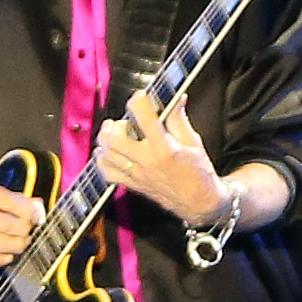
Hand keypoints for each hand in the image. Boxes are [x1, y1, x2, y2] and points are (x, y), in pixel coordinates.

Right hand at [0, 180, 45, 266]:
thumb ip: (18, 199)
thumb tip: (39, 210)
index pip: (18, 207)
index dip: (32, 214)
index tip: (34, 216)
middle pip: (14, 227)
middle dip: (26, 230)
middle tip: (24, 228)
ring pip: (4, 245)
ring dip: (18, 245)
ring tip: (18, 240)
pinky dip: (3, 258)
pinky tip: (6, 252)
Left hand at [96, 96, 226, 226]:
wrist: (199, 203)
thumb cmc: (199, 173)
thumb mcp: (193, 142)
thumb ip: (179, 119)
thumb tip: (176, 98)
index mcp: (165, 149)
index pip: (144, 119)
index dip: (139, 102)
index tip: (140, 97)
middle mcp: (147, 162)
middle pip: (116, 140)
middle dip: (116, 125)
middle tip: (124, 121)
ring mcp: (137, 174)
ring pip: (107, 155)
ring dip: (105, 140)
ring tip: (114, 132)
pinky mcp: (132, 184)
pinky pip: (107, 173)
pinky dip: (102, 160)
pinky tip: (108, 152)